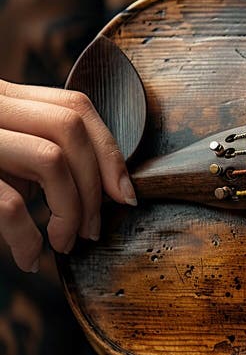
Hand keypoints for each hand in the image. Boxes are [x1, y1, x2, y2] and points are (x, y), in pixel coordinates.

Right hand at [0, 79, 136, 272]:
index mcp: (0, 96)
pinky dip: (28, 238)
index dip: (110, 151)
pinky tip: (28, 258)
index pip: (76, 106)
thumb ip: (35, 153)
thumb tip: (97, 186)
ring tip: (64, 243)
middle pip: (71, 128)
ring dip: (71, 209)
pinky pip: (8, 202)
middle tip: (94, 229)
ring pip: (51, 158)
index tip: (124, 194)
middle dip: (96, 185)